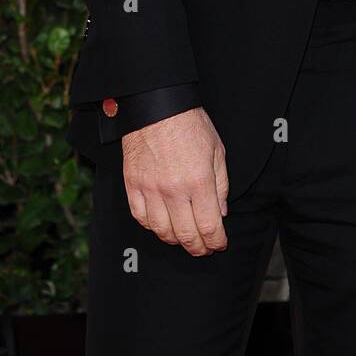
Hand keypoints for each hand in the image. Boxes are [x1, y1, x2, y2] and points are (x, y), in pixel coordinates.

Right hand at [121, 107, 228, 255]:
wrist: (157, 107)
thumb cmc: (190, 124)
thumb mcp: (217, 151)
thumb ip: (221, 184)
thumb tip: (221, 212)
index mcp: (199, 181)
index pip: (209, 225)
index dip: (216, 241)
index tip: (219, 244)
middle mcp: (174, 190)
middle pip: (185, 234)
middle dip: (198, 247)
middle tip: (204, 249)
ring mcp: (150, 189)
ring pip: (161, 231)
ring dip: (175, 240)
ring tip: (184, 239)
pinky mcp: (133, 185)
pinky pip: (140, 217)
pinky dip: (151, 227)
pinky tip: (161, 225)